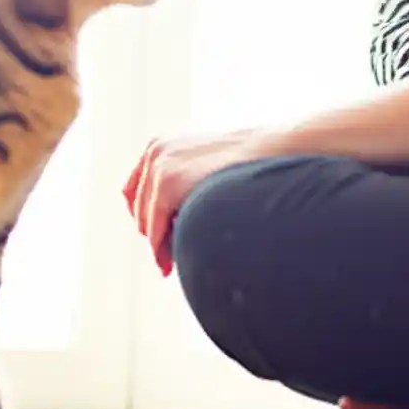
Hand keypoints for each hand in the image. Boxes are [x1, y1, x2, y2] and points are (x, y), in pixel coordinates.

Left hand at [123, 128, 272, 275]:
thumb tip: (179, 215)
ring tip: (168, 264)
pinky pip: (154, 227)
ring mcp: (160, 164)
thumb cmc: (251, 162)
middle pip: (136, 206)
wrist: (274, 150)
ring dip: (156, 244)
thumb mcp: (208, 165)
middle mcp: (156, 151)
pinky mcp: (168, 183)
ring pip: (144, 220)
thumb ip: (189, 181)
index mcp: (163, 144)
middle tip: (165, 257)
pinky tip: (168, 264)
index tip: (157, 236)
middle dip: (151, 232)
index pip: (135, 188)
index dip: (144, 215)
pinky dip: (159, 249)